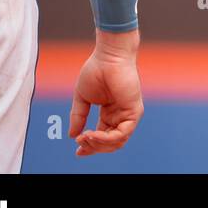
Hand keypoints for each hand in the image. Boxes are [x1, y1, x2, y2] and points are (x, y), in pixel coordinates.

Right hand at [69, 29, 142, 156]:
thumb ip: (78, 117)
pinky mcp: (134, 111)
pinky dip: (106, 137)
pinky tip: (93, 133)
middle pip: (110, 143)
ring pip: (117, 141)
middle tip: (79, 145)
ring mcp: (129, 114)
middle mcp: (120, 115)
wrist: (108, 57)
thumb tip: (72, 136)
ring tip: (85, 137)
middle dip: (93, 147)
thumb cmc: (97, 71)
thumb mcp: (82, 99)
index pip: (102, 136)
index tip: (77, 150)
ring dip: (98, 143)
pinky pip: (122, 133)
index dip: (90, 145)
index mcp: (110, 112)